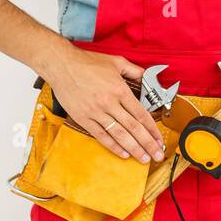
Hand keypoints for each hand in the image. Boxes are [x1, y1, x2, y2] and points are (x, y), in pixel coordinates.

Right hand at [43, 48, 165, 162]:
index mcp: (120, 90)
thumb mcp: (116, 62)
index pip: (141, 114)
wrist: (62, 65)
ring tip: (143, 158)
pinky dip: (112, 146)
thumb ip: (134, 71)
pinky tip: (122, 153)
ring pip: (119, 134)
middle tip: (157, 155)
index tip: (159, 139)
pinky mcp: (82, 118)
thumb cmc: (87, 62)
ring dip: (133, 148)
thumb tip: (146, 77)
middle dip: (147, 143)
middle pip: (133, 128)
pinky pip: (100, 135)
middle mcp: (109, 102)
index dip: (152, 129)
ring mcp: (95, 112)